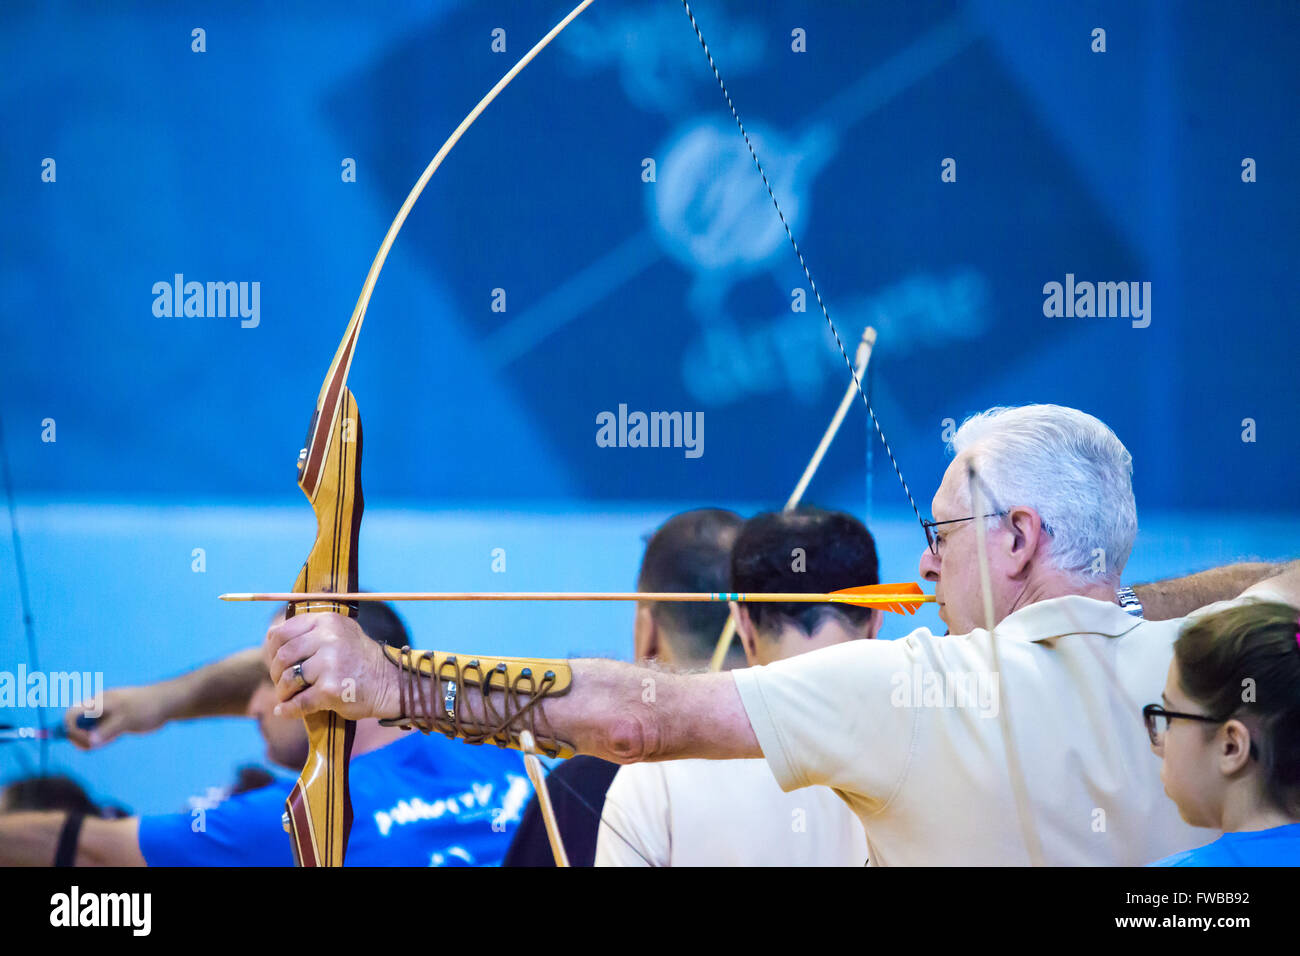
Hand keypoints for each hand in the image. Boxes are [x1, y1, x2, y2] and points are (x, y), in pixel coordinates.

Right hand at [63, 687, 165, 749]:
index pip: (70, 715)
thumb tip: (90, 742)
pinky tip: (116, 737)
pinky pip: (98, 735)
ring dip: (93, 741)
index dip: (72, 730)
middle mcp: (97, 708)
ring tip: (113, 738)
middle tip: (101, 743)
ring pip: (86, 732)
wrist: (167, 703)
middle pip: (75, 726)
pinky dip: (102, 740)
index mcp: (97, 702)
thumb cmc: (148, 706)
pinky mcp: (113, 724)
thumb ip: (108, 730)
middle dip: (81, 738)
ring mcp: (105, 716)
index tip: (89, 740)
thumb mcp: (127, 719)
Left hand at [263, 612, 400, 720]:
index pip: (282, 633)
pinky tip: (285, 711)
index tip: (276, 663)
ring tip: (288, 697)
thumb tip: (271, 635)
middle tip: (283, 683)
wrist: (390, 684)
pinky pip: (298, 702)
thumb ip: (310, 631)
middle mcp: (328, 638)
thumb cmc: (360, 660)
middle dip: (276, 674)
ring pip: (287, 680)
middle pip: (282, 657)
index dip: (271, 650)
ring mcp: (330, 664)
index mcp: (327, 621)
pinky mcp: (331, 689)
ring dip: (283, 693)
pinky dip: (288, 709)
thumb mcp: (341, 632)